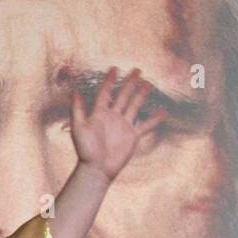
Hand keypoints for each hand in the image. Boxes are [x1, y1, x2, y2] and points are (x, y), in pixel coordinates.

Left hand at [71, 67, 167, 181]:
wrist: (97, 169)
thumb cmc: (85, 150)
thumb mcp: (78, 128)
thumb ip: (77, 109)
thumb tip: (74, 91)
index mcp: (99, 114)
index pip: (105, 93)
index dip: (109, 81)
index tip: (114, 69)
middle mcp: (112, 117)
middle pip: (123, 96)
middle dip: (129, 83)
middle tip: (137, 70)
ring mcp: (123, 125)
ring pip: (134, 106)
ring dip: (141, 95)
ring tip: (148, 84)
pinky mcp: (132, 136)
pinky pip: (146, 125)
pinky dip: (154, 119)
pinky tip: (163, 111)